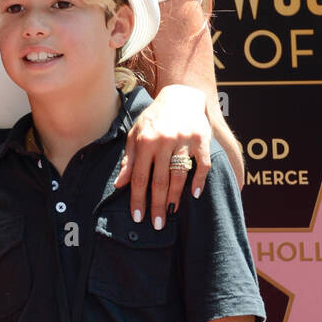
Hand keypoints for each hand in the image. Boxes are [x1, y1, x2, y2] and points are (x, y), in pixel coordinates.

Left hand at [114, 84, 211, 225]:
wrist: (180, 97)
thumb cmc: (154, 119)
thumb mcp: (136, 135)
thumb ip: (129, 160)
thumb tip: (119, 185)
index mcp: (145, 141)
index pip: (140, 177)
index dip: (138, 199)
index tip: (138, 217)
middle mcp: (164, 141)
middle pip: (160, 180)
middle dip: (157, 205)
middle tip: (157, 225)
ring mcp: (184, 140)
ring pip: (179, 175)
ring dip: (175, 197)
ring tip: (171, 212)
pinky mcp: (202, 139)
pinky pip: (202, 164)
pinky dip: (199, 180)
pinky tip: (195, 194)